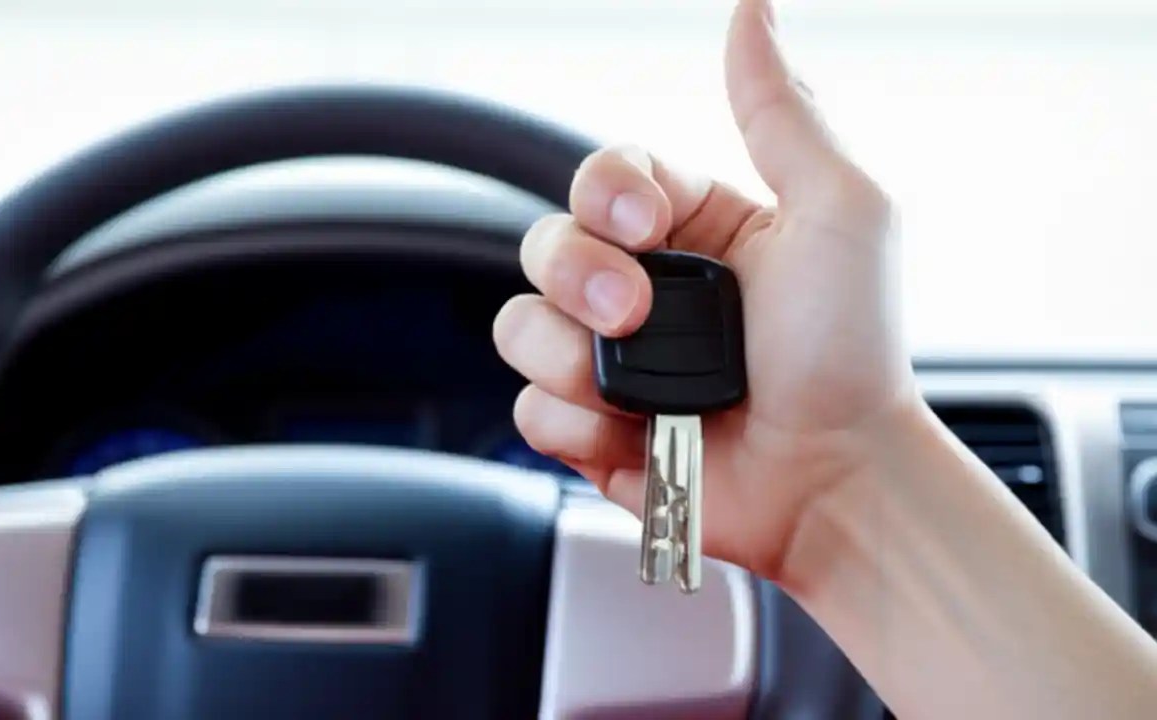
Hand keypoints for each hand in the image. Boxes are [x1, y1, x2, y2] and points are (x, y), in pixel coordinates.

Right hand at [492, 0, 918, 583]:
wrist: (839, 481)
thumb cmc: (853, 354)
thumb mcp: (840, 212)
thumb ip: (780, 113)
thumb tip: (753, 11)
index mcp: (692, 228)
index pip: (600, 179)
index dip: (604, 193)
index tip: (646, 221)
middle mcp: (643, 290)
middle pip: (543, 246)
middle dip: (577, 274)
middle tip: (633, 311)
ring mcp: (613, 363)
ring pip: (518, 326)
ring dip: (565, 353)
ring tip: (634, 386)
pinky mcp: (593, 431)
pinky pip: (529, 409)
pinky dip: (572, 422)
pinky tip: (629, 431)